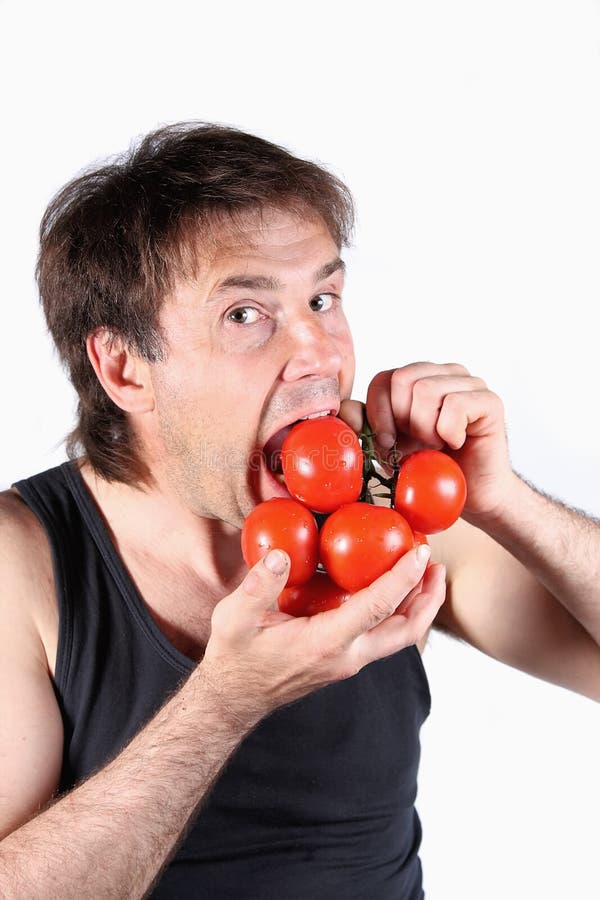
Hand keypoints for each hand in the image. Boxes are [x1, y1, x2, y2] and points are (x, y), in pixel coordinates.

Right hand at [201, 545, 444, 727]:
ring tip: (426, 573)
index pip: (377, 608)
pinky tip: (391, 588)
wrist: (236, 697)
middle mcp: (347, 656)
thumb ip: (257, 586)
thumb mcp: (234, 618)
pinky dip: (398, 611)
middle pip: (407, 631)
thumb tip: (280, 554)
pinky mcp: (346, 659)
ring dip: (419, 606)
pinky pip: (383, 635)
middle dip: (428, 598)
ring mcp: (349, 660)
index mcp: (325, 643)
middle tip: (437, 565)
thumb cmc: (236, 657)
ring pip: (400, 636)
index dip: (403, 578)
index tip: (421, 552)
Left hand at [340, 362, 514, 522]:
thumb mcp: (388, 446)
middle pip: (402, 378)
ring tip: (437, 444)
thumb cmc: (430, 470)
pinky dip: (448, 432)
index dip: (378, 413)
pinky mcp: (489, 401)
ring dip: (425, 428)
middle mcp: (445, 373)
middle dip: (401, 420)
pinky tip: (456, 443)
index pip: (384, 378)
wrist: (472, 495)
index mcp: (419, 378)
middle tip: (417, 443)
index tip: (387, 443)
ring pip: (426, 389)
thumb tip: (344, 411)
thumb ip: (366, 424)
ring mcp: (470, 383)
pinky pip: (455, 405)